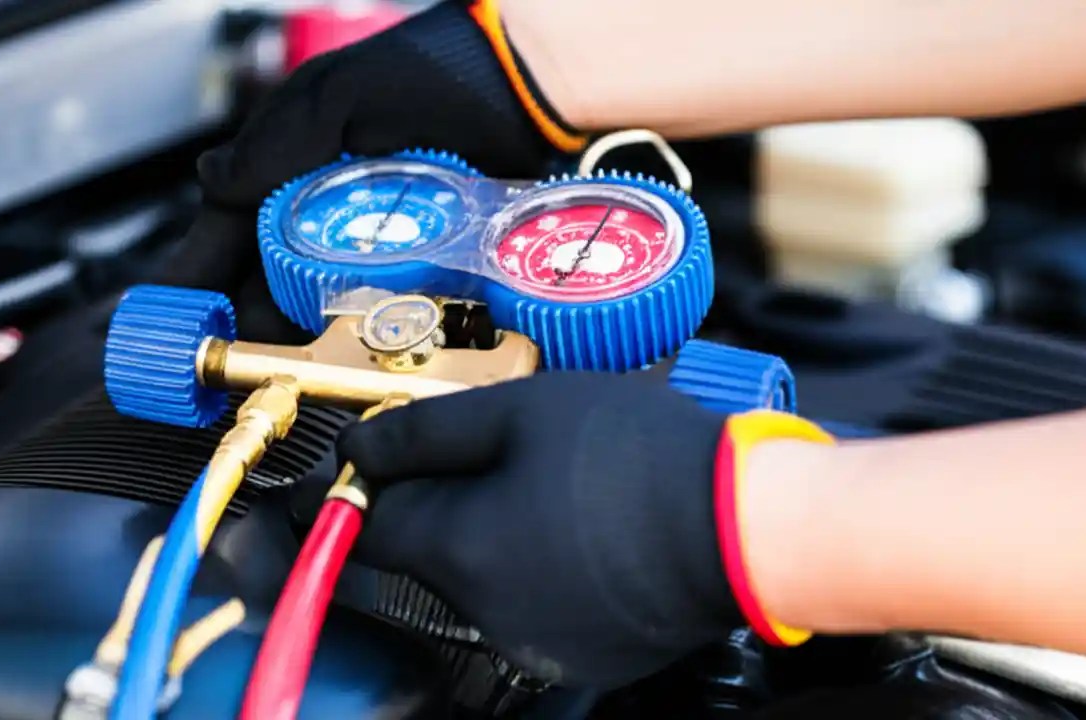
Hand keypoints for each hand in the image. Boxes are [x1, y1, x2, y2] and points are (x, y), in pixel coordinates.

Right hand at [154, 0, 579, 341]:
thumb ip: (277, 144)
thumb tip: (214, 181)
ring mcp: (363, 242)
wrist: (519, 86)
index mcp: (281, 173)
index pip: (220, 240)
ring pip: (314, 306)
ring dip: (306, 335)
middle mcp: (315, 212)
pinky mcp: (413, 263)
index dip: (195, 289)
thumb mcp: (340, 99)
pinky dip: (364, 328)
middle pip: (262, 288)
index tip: (178, 334)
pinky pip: (376, 308)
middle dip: (251, 327)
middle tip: (244, 362)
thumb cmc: (430, 72)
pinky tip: (365, 345)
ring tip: (307, 361)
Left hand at [337, 372, 740, 688]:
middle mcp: (484, 612)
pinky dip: (538, 571)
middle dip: (430, 510)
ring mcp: (534, 642)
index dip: (352, 493)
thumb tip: (359, 449)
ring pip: (480, 581)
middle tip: (473, 461)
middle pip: (425, 556)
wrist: (743, 525)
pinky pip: (532, 607)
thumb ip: (425, 432)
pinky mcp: (583, 657)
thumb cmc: (638, 457)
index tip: (343, 475)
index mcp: (461, 550)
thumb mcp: (521, 411)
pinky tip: (584, 530)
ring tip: (555, 487)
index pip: (369, 528)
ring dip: (491, 537)